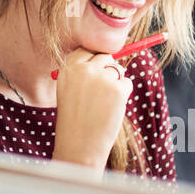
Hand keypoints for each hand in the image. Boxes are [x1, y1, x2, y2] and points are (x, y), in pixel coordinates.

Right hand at [50, 47, 131, 169]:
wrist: (79, 143)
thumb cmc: (73, 118)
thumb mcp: (67, 89)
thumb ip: (81, 72)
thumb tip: (105, 57)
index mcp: (68, 67)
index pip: (87, 49)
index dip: (94, 60)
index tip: (96, 71)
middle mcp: (85, 69)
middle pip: (105, 56)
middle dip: (107, 69)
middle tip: (102, 90)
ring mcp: (102, 78)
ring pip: (117, 70)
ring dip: (115, 82)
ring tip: (103, 103)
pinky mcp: (118, 89)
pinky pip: (127, 83)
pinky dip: (123, 94)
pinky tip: (111, 108)